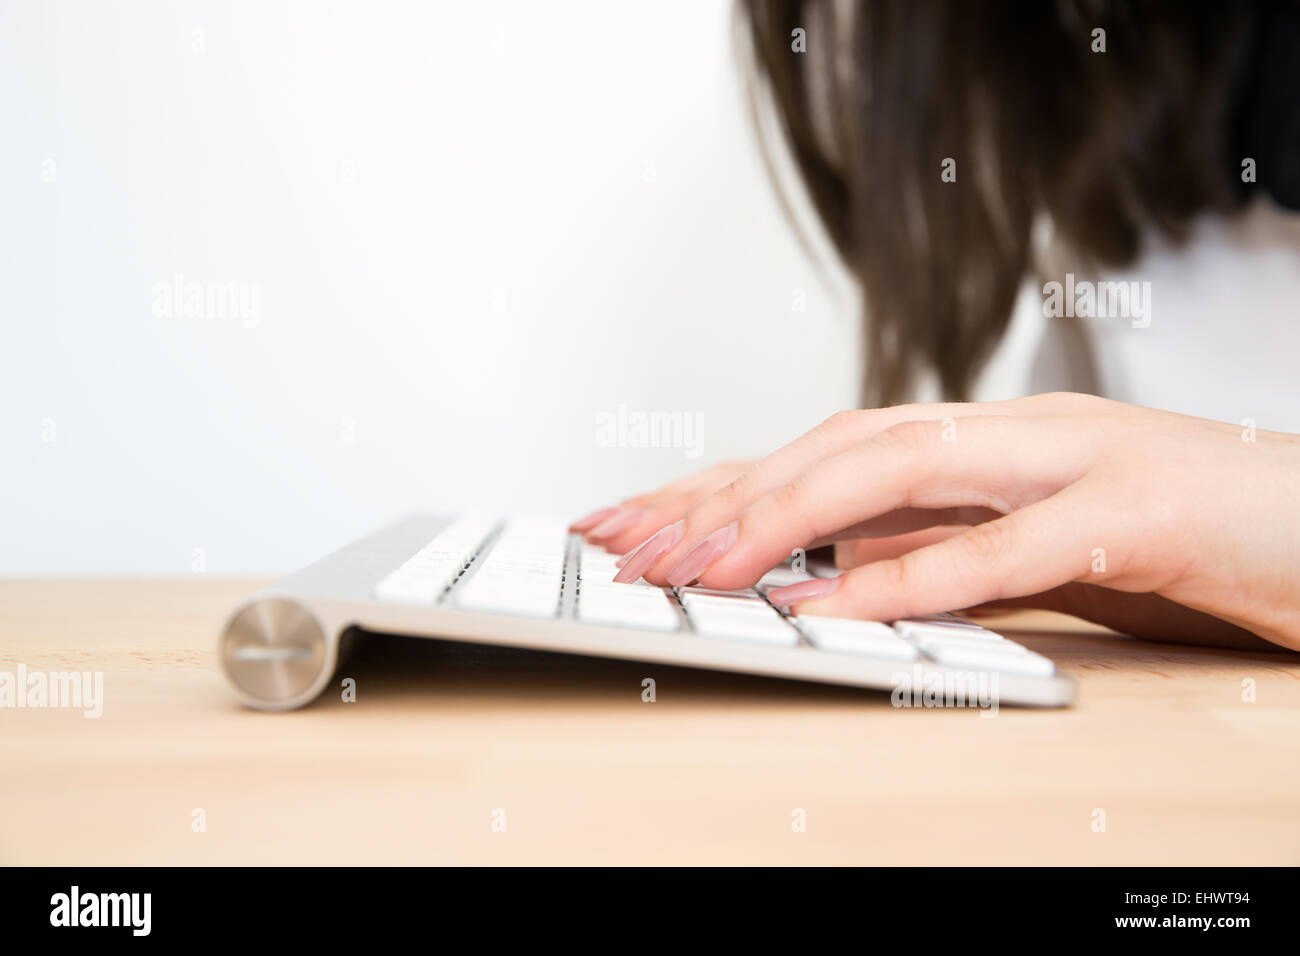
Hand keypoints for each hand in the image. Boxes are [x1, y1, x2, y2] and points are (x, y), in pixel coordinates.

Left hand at [601, 393, 1299, 652]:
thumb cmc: (1185, 540)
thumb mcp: (1034, 552)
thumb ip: (940, 552)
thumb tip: (827, 583)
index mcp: (984, 446)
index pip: (822, 456)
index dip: (720, 488)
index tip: (633, 526)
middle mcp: (1011, 436)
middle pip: (836, 448)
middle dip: (723, 497)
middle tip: (627, 546)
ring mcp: (1075, 463)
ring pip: (904, 469)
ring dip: (788, 516)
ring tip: (700, 565)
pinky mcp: (1139, 515)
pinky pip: (1008, 550)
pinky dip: (913, 577)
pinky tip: (835, 609)